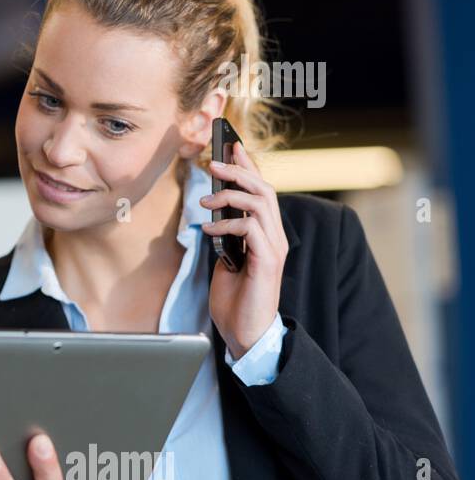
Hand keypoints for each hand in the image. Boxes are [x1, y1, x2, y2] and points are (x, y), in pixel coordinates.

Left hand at [200, 142, 288, 358]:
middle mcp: (275, 237)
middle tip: (213, 161)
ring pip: (261, 203)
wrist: (245, 334)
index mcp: (266, 234)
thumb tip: (212, 215)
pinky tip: (208, 230)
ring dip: (230, 194)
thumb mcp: (226, 259)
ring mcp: (274, 248)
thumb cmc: (235, 300)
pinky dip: (227, 224)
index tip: (231, 146)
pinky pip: (251, 229)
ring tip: (204, 199)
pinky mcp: (267, 262)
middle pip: (264, 189)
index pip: (261, 191)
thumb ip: (226, 237)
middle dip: (239, 170)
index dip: (248, 166)